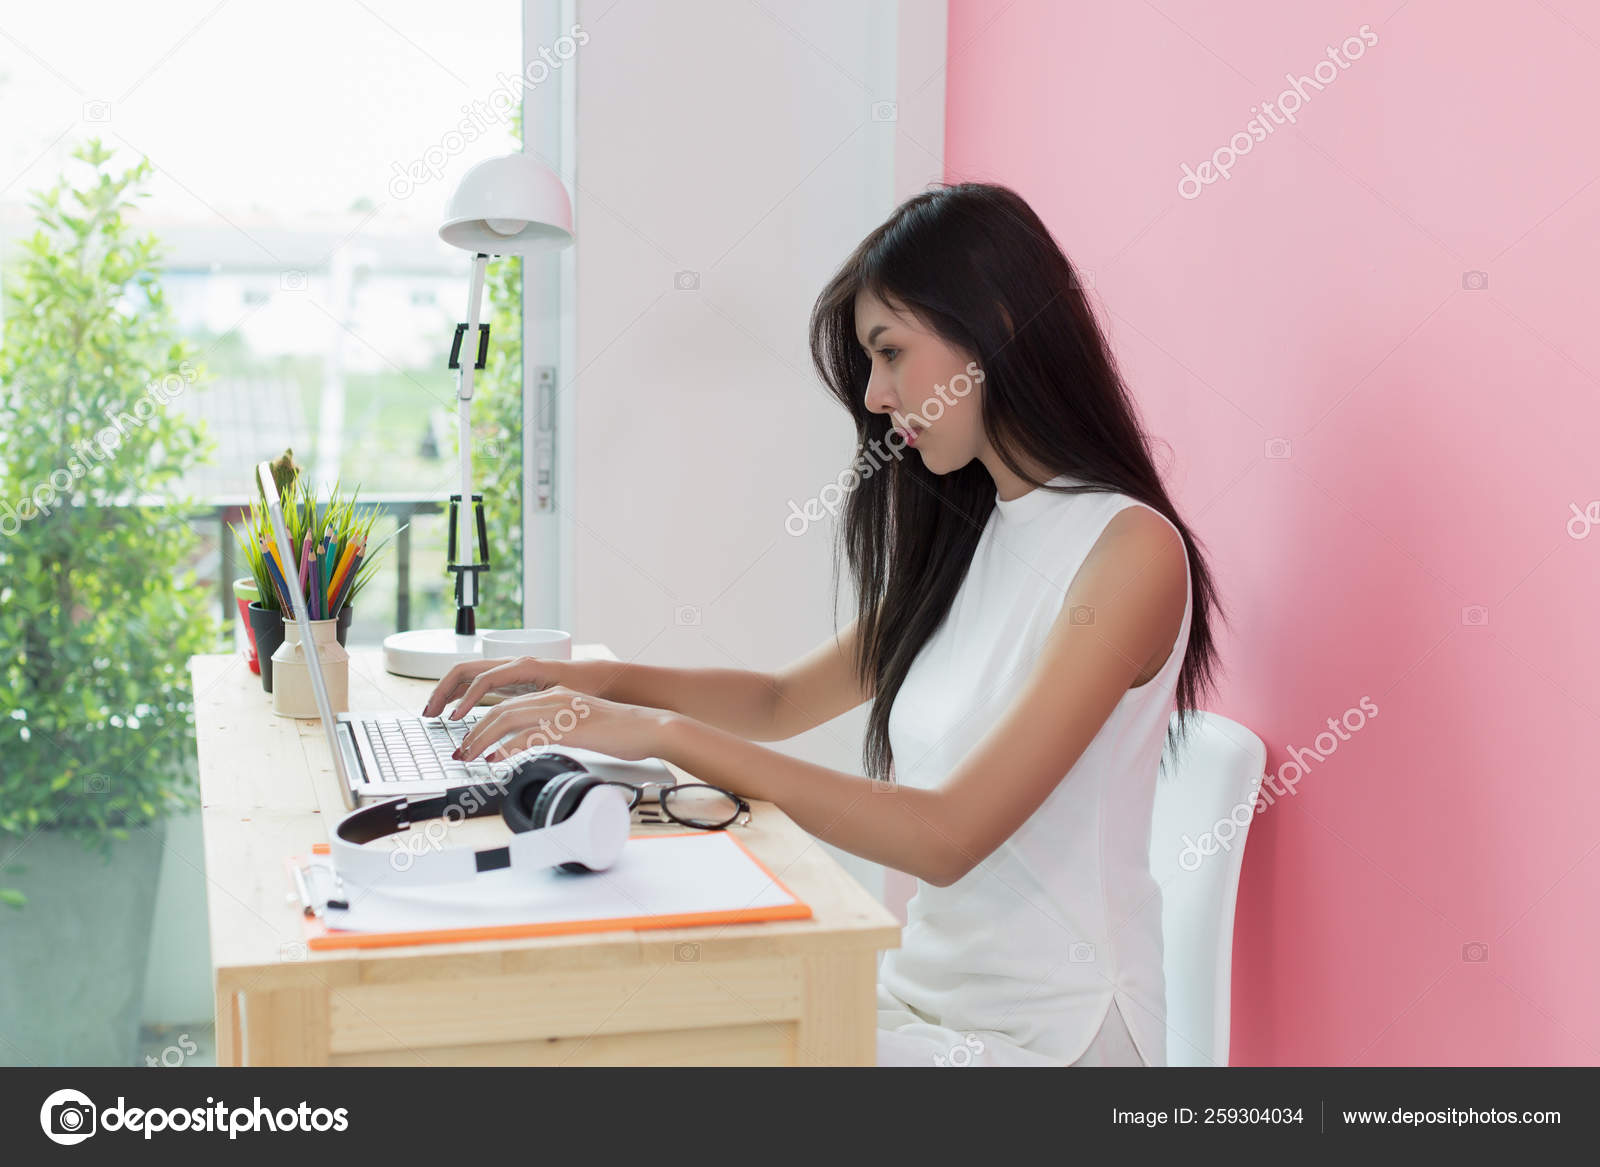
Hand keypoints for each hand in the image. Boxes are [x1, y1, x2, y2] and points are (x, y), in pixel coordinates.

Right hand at [422, 655, 570, 718]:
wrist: (598, 679)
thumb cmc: (583, 687)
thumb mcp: (563, 697)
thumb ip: (539, 705)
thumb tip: (518, 721)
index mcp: (522, 666)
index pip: (482, 679)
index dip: (465, 699)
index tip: (454, 719)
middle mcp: (511, 664)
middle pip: (465, 671)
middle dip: (443, 691)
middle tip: (429, 713)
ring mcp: (508, 671)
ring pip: (467, 675)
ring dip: (447, 692)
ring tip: (432, 712)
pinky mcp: (509, 680)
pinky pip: (476, 682)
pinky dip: (460, 694)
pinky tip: (452, 709)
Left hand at [454, 686, 674, 762]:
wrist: (649, 727)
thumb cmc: (621, 731)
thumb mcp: (582, 726)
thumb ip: (557, 730)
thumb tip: (535, 746)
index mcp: (556, 696)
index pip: (508, 705)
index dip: (483, 723)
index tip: (470, 741)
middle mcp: (554, 698)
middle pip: (501, 710)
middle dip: (474, 732)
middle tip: (460, 751)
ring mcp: (561, 711)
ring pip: (507, 719)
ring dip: (482, 739)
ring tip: (469, 756)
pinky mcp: (568, 727)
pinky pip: (528, 735)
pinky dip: (506, 748)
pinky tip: (496, 759)